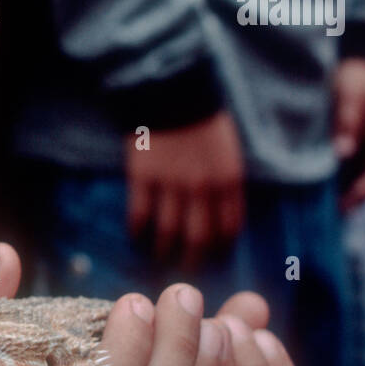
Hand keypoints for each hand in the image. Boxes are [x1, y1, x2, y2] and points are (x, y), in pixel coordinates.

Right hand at [125, 112, 244, 269]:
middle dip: (192, 261)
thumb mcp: (228, 152)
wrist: (172, 92)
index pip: (227, 227)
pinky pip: (140, 213)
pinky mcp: (143, 178)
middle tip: (185, 273)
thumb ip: (226, 184)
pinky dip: (138, 230)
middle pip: (198, 238)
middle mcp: (201, 189)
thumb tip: (220, 216)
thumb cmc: (204, 120)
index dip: (220, 248)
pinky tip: (136, 237)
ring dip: (163, 250)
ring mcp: (170, 185)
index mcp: (227, 181)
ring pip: (168, 231)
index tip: (212, 257)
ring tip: (158, 259)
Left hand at [333, 59, 364, 207]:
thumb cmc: (352, 75)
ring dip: (353, 190)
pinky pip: (359, 166)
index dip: (364, 189)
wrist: (355, 63)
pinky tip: (327, 190)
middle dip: (359, 196)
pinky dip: (347, 179)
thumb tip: (342, 154)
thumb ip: (346, 120)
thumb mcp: (348, 92)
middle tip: (336, 213)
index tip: (346, 202)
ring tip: (330, 208)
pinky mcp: (364, 143)